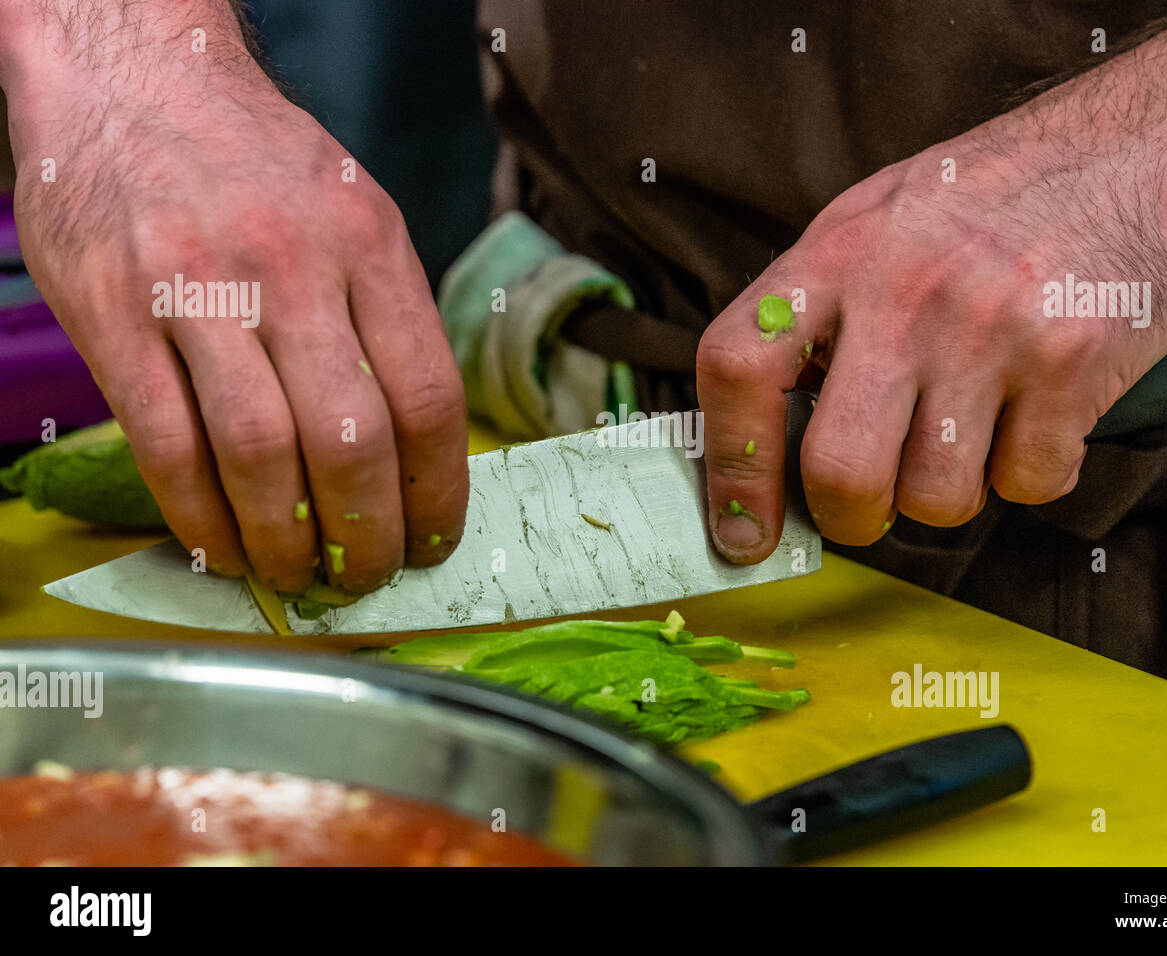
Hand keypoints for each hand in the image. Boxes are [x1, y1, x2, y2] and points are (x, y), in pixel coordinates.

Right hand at [3, 1, 467, 591]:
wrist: (135, 75)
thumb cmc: (257, 161)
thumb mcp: (354, 211)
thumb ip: (386, 315)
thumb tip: (416, 442)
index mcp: (370, 245)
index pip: (429, 398)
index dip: (440, 491)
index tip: (437, 540)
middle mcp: (293, 269)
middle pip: (352, 441)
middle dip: (369, 534)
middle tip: (367, 576)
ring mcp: (199, 292)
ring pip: (261, 456)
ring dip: (285, 539)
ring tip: (298, 574)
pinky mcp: (116, 315)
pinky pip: (167, 445)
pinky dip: (199, 515)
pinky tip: (221, 547)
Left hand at [696, 3, 1166, 561]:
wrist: (1149, 146)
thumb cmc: (1001, 194)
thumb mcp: (881, 220)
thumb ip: (820, 312)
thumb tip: (769, 430)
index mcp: (837, 252)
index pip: (738, 367)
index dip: (731, 468)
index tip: (739, 533)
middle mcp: (903, 291)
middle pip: (840, 469)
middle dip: (851, 518)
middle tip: (869, 509)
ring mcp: (988, 328)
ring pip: (937, 497)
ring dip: (949, 493)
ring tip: (972, 432)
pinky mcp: (1070, 362)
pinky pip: (1029, 482)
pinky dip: (1034, 471)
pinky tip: (1040, 415)